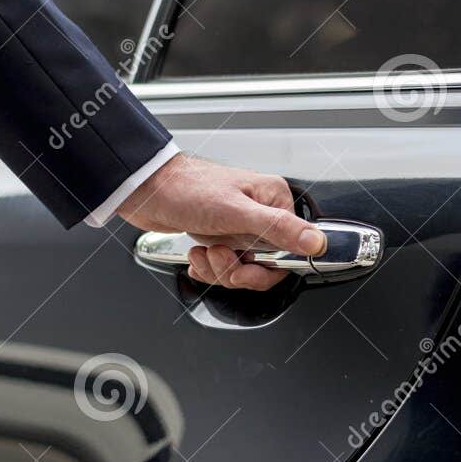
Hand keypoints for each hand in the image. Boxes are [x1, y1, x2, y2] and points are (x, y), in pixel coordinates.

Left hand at [117, 152, 325, 289]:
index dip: (267, 269)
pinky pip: (225, 266)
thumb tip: (316, 242)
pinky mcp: (221, 236)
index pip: (291, 251)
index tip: (247, 269)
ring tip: (203, 252)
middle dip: (237, 271)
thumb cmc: (186, 190)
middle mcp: (260, 213)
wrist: (145, 190)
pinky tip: (196, 255)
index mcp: (273, 201)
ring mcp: (239, 226)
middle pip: (266, 265)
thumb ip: (278, 229)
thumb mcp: (235, 212)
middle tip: (219, 258)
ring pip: (243, 269)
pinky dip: (208, 268)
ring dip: (219, 269)